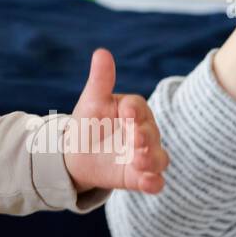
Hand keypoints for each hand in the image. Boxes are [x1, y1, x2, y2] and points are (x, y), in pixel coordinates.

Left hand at [62, 49, 168, 194]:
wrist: (77, 152)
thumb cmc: (89, 120)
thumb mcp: (93, 100)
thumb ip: (101, 79)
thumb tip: (102, 52)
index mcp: (134, 110)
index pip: (139, 108)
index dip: (133, 110)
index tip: (125, 110)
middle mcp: (144, 132)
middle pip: (152, 134)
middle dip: (145, 136)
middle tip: (135, 137)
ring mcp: (143, 155)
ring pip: (158, 158)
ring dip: (152, 160)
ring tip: (138, 161)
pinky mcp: (139, 176)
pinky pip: (153, 181)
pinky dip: (153, 182)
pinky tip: (149, 183)